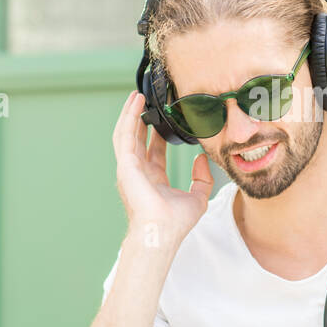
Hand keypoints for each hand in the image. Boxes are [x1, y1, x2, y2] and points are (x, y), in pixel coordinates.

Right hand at [112, 91, 214, 244]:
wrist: (162, 231)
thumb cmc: (176, 222)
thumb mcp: (197, 198)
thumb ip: (202, 179)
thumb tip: (201, 159)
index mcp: (153, 179)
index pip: (153, 151)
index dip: (157, 134)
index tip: (163, 119)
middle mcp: (139, 172)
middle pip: (137, 139)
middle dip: (140, 119)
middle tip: (147, 101)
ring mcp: (129, 168)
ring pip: (126, 134)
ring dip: (131, 114)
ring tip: (138, 95)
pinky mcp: (125, 164)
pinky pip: (124, 136)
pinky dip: (128, 118)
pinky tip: (135, 103)